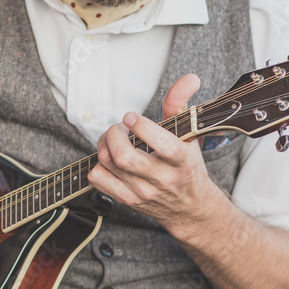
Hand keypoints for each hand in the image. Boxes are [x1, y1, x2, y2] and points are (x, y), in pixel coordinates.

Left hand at [87, 74, 225, 235]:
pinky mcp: (128, 200)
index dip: (143, 127)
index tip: (131, 117)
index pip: (164, 145)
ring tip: (113, 139)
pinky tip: (110, 159)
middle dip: (114, 135)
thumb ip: (181, 105)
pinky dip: (98, 165)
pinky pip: (98, 180)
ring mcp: (143, 192)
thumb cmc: (187, 168)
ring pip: (109, 164)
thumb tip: (189, 78)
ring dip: (104, 144)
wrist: (190, 209)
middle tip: (119, 128)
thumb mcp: (190, 136)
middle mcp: (162, 179)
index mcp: (182, 161)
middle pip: (125, 157)